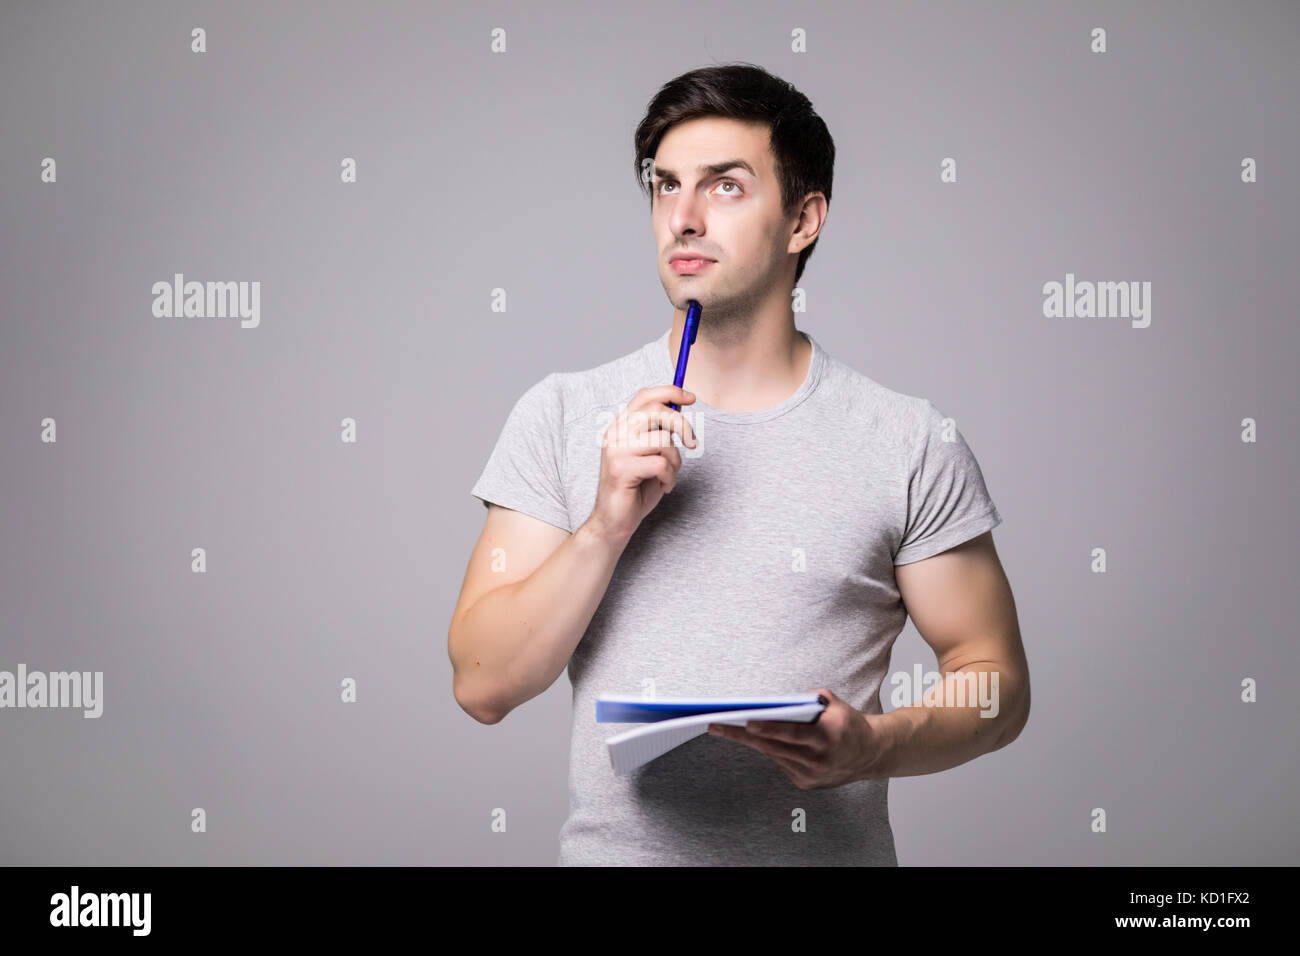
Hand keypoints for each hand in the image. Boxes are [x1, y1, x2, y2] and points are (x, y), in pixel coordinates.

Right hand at [585, 385, 696, 543]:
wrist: (614, 522)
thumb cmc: (636, 489)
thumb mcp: (651, 455)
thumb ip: (660, 432)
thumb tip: (681, 406)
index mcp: (620, 427)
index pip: (645, 396)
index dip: (670, 392)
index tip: (690, 398)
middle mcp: (614, 434)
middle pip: (656, 411)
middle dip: (682, 426)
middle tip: (692, 444)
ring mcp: (615, 451)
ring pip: (663, 441)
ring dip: (676, 461)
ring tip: (669, 476)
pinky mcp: (621, 469)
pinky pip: (661, 464)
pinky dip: (669, 478)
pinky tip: (663, 487)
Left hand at [707, 688, 879, 788]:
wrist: (870, 754)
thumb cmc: (849, 724)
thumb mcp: (836, 704)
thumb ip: (812, 698)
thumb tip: (781, 701)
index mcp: (829, 736)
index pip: (792, 733)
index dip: (769, 728)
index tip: (747, 723)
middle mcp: (820, 759)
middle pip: (774, 746)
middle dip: (742, 735)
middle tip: (717, 726)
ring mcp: (812, 775)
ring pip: (774, 755)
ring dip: (752, 742)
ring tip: (726, 728)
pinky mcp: (806, 784)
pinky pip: (781, 763)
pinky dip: (770, 750)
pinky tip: (758, 740)